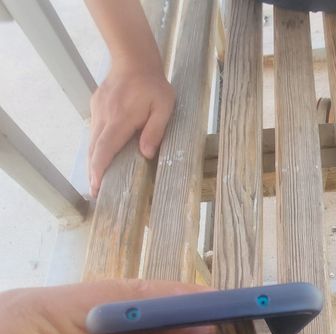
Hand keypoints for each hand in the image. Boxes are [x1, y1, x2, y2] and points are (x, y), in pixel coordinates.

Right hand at [89, 64, 174, 195]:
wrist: (134, 58)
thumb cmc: (153, 85)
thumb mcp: (163, 106)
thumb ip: (155, 130)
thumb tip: (146, 154)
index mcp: (120, 119)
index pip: (105, 149)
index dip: (98, 170)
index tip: (96, 187)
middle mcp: (104, 117)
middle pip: (94, 150)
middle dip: (93, 172)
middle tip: (95, 193)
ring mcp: (98, 111)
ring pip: (92, 141)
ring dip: (93, 161)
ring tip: (96, 181)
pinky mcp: (96, 107)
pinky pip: (94, 131)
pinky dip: (96, 147)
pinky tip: (101, 157)